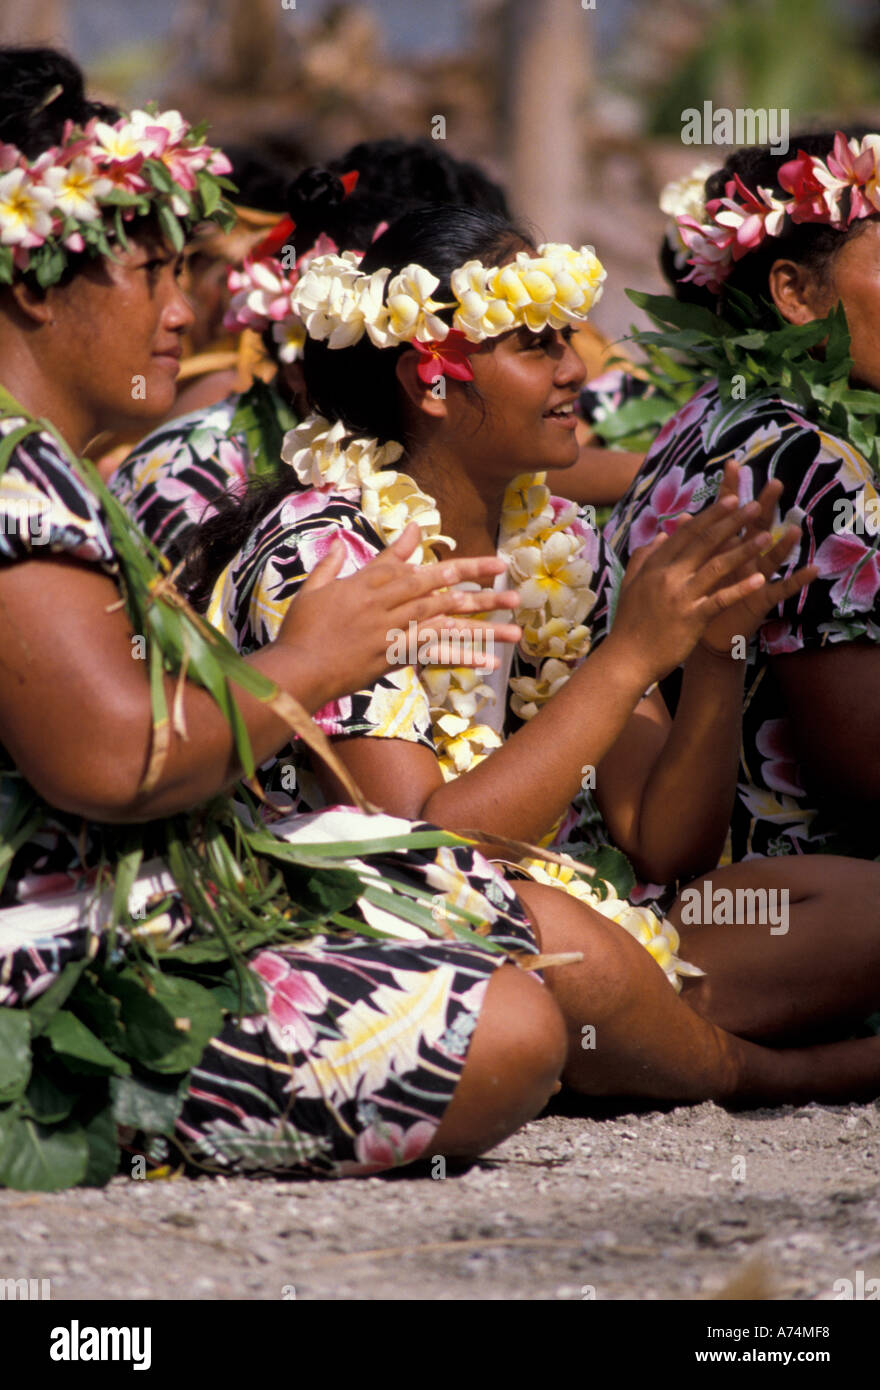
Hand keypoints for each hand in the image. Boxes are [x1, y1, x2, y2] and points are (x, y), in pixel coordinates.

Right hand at [275, 522, 521, 705]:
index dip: (447, 562)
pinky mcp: (394, 658)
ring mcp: (393, 630)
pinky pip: (435, 654)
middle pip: (438, 588)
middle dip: (476, 581)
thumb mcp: (313, 589)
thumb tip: (338, 541)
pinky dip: (463, 655)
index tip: (472, 558)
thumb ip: (331, 564)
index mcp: (367, 581)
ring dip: (482, 622)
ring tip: (514, 626)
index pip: (414, 565)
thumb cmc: (299, 631)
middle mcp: (385, 602)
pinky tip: (489, 660)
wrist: (297, 669)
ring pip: (445, 619)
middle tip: (507, 579)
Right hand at [611, 471, 773, 682]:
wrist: (626, 659)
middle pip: (704, 542)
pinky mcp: (692, 619)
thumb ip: (645, 557)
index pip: (687, 533)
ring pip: (716, 566)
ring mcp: (680, 597)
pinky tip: (760, 579)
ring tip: (765, 536)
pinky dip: (740, 588)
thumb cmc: (630, 623)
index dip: (711, 514)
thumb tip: (660, 535)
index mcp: (655, 565)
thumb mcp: (631, 584)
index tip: (732, 498)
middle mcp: (667, 576)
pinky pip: (720, 599)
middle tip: (754, 505)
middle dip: (731, 521)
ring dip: (743, 550)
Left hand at [699, 462, 816, 656]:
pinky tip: (813, 570)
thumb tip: (680, 518)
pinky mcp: (761, 599)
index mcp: (725, 548)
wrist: (704, 633)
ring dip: (784, 544)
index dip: (728, 491)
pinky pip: (781, 589)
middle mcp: (744, 558)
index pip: (727, 515)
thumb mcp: (695, 568)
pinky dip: (797, 581)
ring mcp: (755, 577)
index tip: (731, 464)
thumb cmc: (701, 597)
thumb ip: (692, 544)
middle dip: (764, 507)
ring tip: (796, 528)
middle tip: (775, 483)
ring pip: (771, 557)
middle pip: (755, 528)